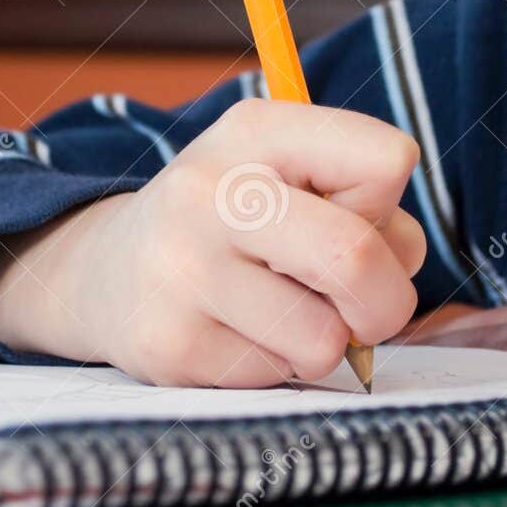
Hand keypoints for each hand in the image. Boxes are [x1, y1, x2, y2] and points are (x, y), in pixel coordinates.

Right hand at [0, 98, 426, 386]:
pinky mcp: (172, 345)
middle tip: (365, 306)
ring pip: (324, 338)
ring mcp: (184, 270)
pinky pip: (278, 376)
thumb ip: (368, 208)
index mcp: (258, 130)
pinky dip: (279, 366)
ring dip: (327, 341)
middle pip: (356, 256)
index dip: (388, 204)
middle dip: (387, 299)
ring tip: (284, 313)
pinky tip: (239, 334)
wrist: (108, 271)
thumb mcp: (292, 175)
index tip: (350, 215)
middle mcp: (212, 191)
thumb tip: (397, 271)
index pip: (389, 161)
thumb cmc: (238, 222)